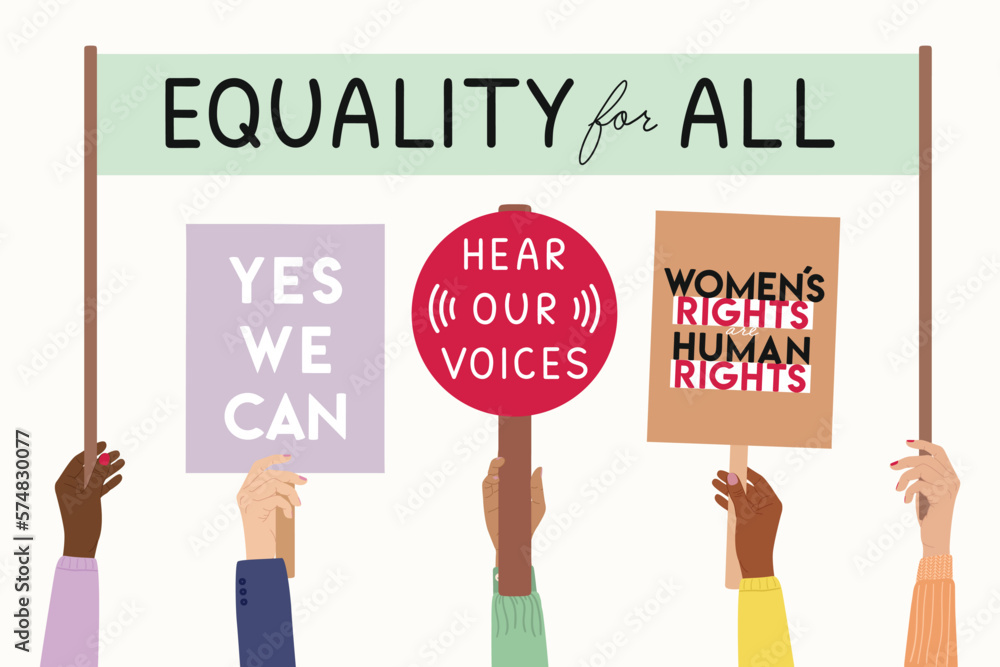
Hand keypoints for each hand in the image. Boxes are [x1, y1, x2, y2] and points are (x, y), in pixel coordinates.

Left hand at [56, 442, 125, 558]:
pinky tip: (119, 477)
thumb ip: (97, 475)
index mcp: (64, 483)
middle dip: (102, 460)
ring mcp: (80, 494)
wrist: (82, 543)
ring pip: (96, 477)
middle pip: (89, 468)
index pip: (78, 461)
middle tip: (116, 453)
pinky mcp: (89, 501)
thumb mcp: (90, 496)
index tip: (104, 443)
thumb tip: (103, 457)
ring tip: (122, 462)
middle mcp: (70, 486)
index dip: (91, 451)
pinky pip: (100, 487)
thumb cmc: (81, 521)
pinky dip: (109, 482)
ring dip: (108, 470)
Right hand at [238, 454, 306, 560]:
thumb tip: (293, 478)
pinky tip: (288, 515)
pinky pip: (276, 499)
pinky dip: (286, 506)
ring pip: (274, 484)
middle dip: (290, 475)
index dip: (272, 459)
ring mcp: (247, 502)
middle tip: (304, 481)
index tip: (288, 457)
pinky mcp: (253, 511)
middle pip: (269, 474)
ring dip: (291, 492)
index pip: (257, 467)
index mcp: (246, 491)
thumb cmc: (267, 530)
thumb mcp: (272, 506)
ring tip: (298, 504)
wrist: (259, 552)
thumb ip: (276, 492)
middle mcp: (244, 494)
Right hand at [482, 458, 544, 563]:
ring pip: (492, 474)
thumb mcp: (539, 505)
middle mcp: (506, 488)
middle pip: (502, 468)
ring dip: (494, 465)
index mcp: (519, 487)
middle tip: (507, 449)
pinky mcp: (488, 500)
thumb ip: (537, 487)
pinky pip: (485, 486)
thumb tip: (538, 468)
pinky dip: (489, 479)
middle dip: (502, 457)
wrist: (516, 541)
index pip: (516, 469)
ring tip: (501, 461)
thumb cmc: (529, 525)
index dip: (516, 458)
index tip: (518, 446)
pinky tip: (497, 479)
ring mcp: (496, 493)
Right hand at [712, 468, 780, 578]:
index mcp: (772, 504)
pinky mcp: (748, 522)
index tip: (734, 464)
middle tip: (718, 473)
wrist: (753, 566)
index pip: (759, 482)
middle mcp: (766, 507)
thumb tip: (731, 476)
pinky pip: (737, 508)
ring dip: (728, 491)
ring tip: (714, 483)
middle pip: (748, 489)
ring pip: (740, 498)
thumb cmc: (754, 542)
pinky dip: (728, 503)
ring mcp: (756, 515)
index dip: (746, 472)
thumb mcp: (744, 516)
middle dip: (733, 481)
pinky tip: (717, 497)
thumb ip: (737, 495)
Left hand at [891, 440, 958, 557]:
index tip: (907, 442)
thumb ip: (922, 475)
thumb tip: (906, 462)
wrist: (934, 535)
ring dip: (905, 477)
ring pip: (921, 469)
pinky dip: (908, 490)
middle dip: (906, 461)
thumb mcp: (924, 489)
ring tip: (899, 488)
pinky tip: (905, 499)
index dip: (924, 444)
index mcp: (950, 476)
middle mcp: (952, 480)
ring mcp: (948, 489)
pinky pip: (919, 484)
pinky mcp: (941, 498)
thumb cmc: (928, 512)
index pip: (940, 452)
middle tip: (893, 467)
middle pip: (926, 459)